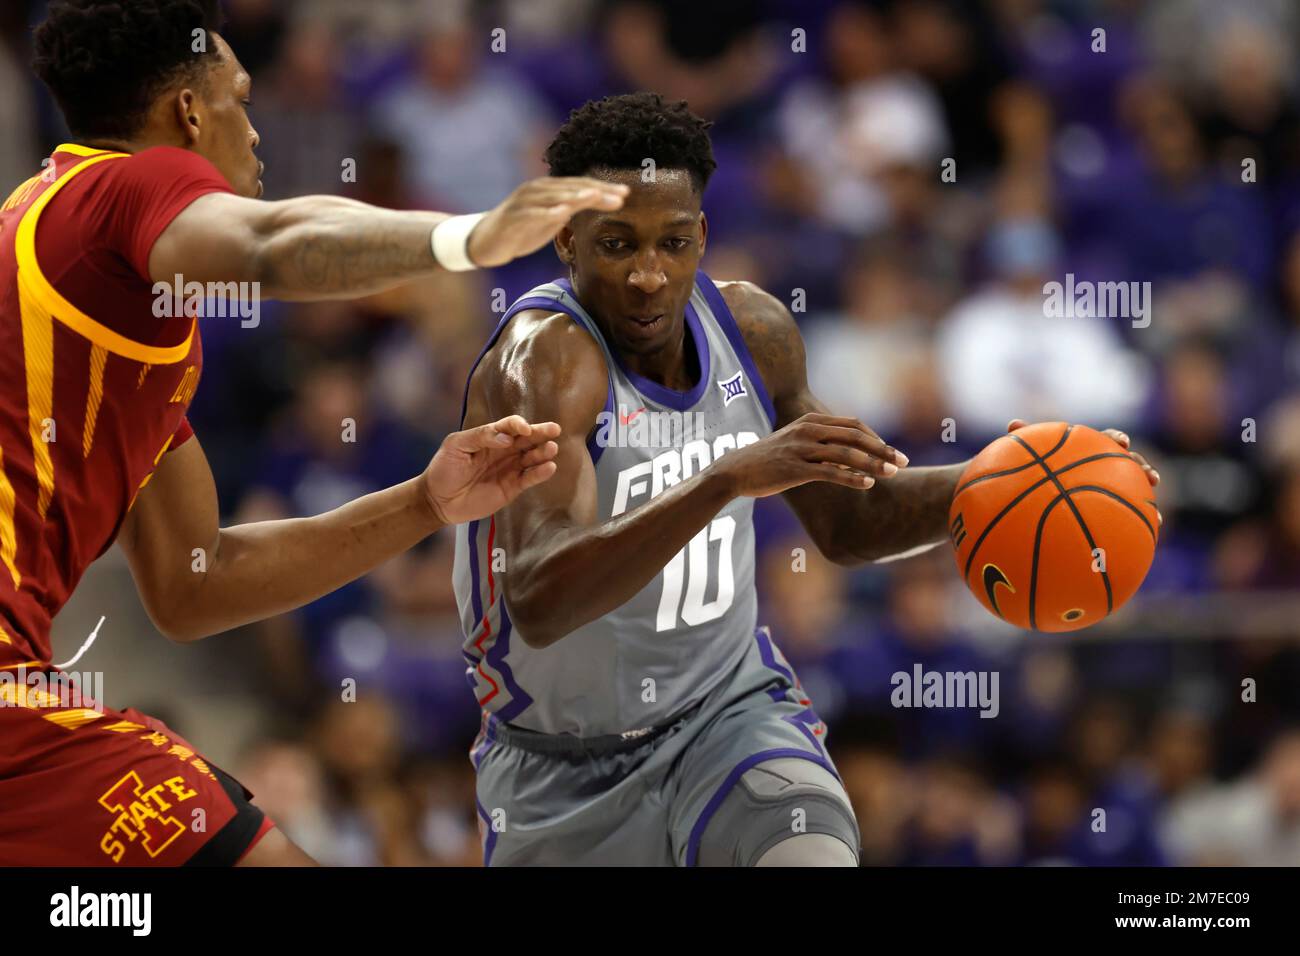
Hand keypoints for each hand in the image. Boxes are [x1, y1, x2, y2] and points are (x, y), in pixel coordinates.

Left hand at [423, 416, 561, 524]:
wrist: (438, 500)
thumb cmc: (444, 468)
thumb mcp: (456, 446)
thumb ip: (481, 436)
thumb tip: (506, 438)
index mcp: (490, 437)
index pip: (509, 426)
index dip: (518, 425)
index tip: (524, 429)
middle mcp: (504, 451)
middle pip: (526, 439)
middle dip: (540, 433)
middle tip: (554, 429)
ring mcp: (510, 469)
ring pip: (531, 458)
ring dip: (543, 452)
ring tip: (552, 448)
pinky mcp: (512, 487)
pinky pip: (529, 478)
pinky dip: (540, 473)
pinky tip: (549, 467)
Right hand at [467, 177, 628, 266]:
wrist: (485, 242)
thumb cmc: (520, 230)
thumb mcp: (550, 219)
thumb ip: (569, 210)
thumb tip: (595, 204)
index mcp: (549, 190)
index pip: (580, 187)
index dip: (603, 189)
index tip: (626, 194)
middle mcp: (537, 190)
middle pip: (572, 188)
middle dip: (597, 191)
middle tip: (621, 196)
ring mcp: (523, 202)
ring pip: (554, 196)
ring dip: (575, 196)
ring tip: (595, 196)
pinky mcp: (512, 216)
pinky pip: (532, 213)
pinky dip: (547, 212)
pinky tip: (562, 212)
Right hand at [718, 412, 908, 497]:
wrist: (735, 470)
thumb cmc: (768, 459)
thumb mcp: (796, 443)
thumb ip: (821, 444)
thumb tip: (847, 455)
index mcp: (811, 421)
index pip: (854, 425)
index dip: (877, 438)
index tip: (893, 452)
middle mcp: (809, 430)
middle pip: (856, 436)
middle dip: (883, 449)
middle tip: (904, 461)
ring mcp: (802, 448)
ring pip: (847, 453)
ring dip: (874, 463)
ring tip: (893, 474)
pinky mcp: (795, 468)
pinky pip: (830, 471)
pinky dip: (852, 477)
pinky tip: (868, 484)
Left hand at [1006, 419, 1161, 524]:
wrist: (1041, 496)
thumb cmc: (1039, 470)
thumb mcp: (1031, 459)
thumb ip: (1027, 442)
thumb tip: (1013, 424)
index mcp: (1092, 449)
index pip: (1108, 439)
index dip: (1117, 439)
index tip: (1122, 442)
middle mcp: (1107, 466)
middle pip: (1130, 463)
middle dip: (1141, 467)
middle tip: (1147, 475)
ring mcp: (1114, 486)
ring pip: (1137, 488)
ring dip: (1147, 497)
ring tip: (1157, 512)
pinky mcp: (1115, 507)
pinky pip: (1130, 514)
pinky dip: (1145, 520)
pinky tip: (1154, 528)